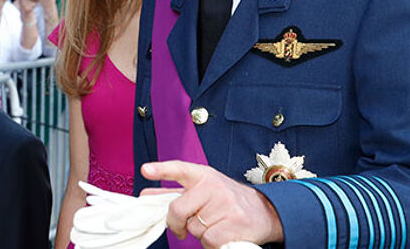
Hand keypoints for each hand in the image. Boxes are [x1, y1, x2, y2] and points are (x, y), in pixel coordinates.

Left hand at [140, 161, 283, 247]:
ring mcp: (225, 203)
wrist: (265, 211)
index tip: (145, 170)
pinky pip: (208, 240)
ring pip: (193, 228)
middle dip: (176, 224)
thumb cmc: (226, 200)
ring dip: (199, 234)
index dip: (161, 169)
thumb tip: (145, 196)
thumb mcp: (201, 189)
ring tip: (214, 225)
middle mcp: (213, 186)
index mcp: (202, 175)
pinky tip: (221, 235)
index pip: (179, 168)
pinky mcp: (235, 223)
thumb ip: (172, 193)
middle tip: (183, 228)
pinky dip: (211, 243)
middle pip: (177, 210)